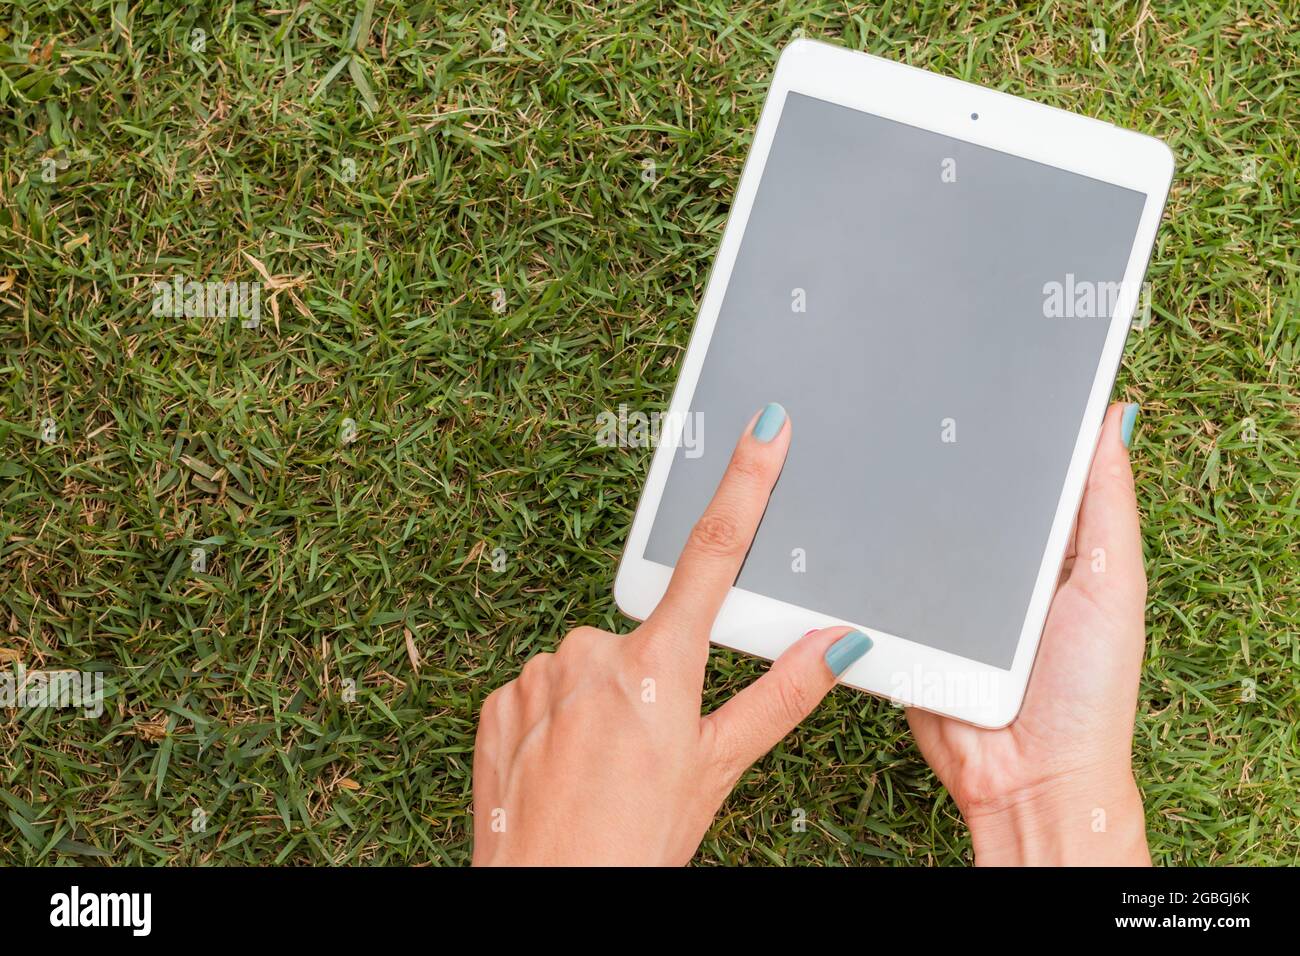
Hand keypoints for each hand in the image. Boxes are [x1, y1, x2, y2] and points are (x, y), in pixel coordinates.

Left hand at [471, 404, 874, 864]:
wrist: (542, 894)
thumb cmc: (635, 844)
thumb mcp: (718, 768)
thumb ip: (781, 696)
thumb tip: (840, 644)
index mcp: (659, 668)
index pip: (715, 554)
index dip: (745, 483)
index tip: (764, 429)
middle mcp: (592, 654)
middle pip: (644, 635)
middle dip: (651, 676)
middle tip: (643, 748)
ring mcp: (538, 673)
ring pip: (588, 665)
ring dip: (600, 702)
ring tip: (601, 768)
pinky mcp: (498, 697)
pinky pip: (542, 688)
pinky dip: (557, 718)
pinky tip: (563, 766)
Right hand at [907, 402, 1149, 864]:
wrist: (1026, 777)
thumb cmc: (1086, 693)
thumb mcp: (1112, 585)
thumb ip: (1106, 507)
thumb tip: (1114, 418)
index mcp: (1053, 549)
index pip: (1031, 472)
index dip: (1016, 428)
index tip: (989, 375)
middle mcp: (1000, 568)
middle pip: (966, 496)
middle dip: (944, 462)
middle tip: (912, 401)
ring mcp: (950, 597)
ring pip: (916, 533)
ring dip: (901, 512)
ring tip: (873, 455)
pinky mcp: (908, 624)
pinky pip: (884, 582)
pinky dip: (871, 564)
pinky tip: (852, 526)